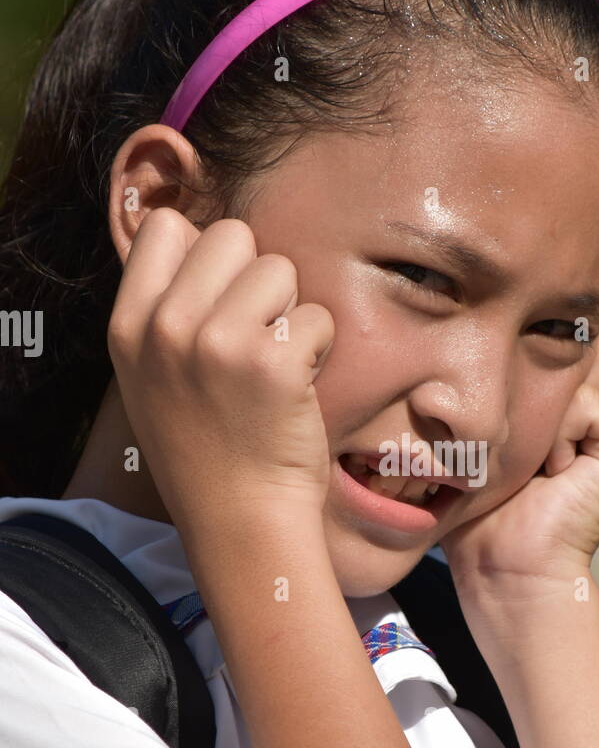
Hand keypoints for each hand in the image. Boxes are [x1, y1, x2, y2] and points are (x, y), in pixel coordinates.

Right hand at [107, 209, 334, 527]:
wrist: (241, 520)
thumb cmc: (207, 447)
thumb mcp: (152, 377)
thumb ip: (165, 308)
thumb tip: (202, 238)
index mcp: (128, 326)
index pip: (167, 227)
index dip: (207, 257)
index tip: (219, 305)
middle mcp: (165, 327)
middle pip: (232, 235)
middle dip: (256, 278)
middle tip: (254, 339)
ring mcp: (217, 342)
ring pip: (280, 268)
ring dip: (291, 312)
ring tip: (274, 367)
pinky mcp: (272, 362)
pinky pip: (317, 315)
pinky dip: (319, 349)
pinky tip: (297, 389)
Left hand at [439, 291, 598, 606]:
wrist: (502, 564)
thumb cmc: (489, 497)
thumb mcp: (510, 413)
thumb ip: (544, 366)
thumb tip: (594, 306)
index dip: (570, 339)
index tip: (533, 392)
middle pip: (593, 335)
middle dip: (545, 380)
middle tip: (533, 444)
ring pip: (593, 360)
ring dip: (548, 408)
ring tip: (543, 458)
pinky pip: (590, 401)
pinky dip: (557, 433)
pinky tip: (555, 473)